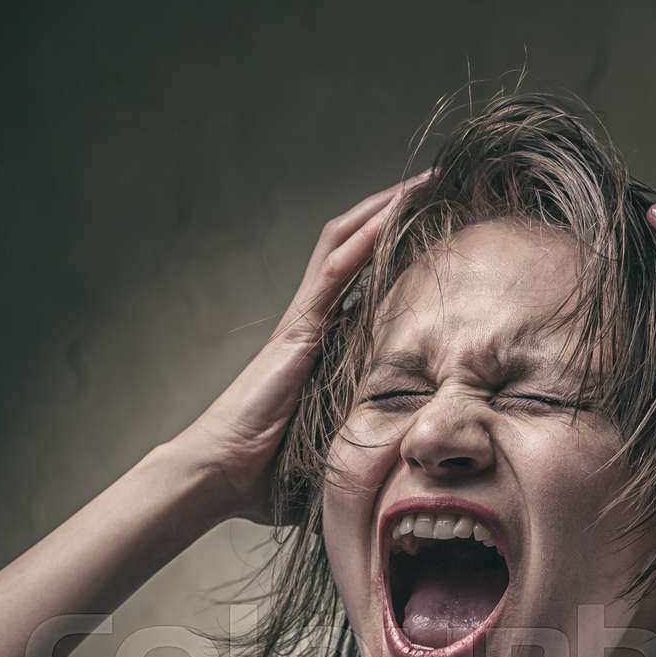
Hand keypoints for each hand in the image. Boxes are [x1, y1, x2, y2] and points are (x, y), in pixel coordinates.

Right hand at [176, 170, 432, 523]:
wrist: (221, 476)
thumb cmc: (267, 476)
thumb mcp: (329, 449)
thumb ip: (358, 441)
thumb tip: (401, 464)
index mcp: (319, 348)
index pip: (358, 283)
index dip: (389, 251)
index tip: (430, 231)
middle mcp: (310, 325)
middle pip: (351, 248)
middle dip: (391, 213)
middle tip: (434, 184)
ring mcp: (303, 322)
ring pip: (344, 245)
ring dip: (383, 209)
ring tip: (422, 181)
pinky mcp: (298, 331)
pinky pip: (336, 271)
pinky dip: (366, 236)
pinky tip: (395, 209)